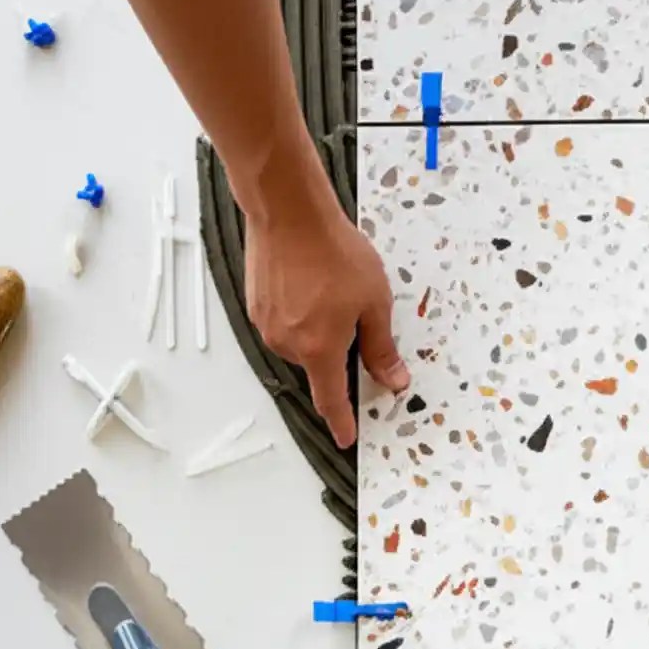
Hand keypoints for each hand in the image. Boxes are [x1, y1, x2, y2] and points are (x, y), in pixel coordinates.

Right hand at [234, 141, 409, 447]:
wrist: (289, 212)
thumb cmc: (335, 253)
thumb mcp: (374, 302)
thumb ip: (381, 348)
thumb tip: (394, 381)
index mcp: (319, 350)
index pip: (331, 399)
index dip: (340, 420)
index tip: (345, 436)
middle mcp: (287, 345)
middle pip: (319, 363)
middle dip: (338, 347)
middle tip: (352, 309)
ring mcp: (266, 325)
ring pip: (301, 342)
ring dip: (318, 327)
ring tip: (329, 286)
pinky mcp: (255, 306)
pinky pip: (285, 322)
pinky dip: (300, 311)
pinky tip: (310, 281)